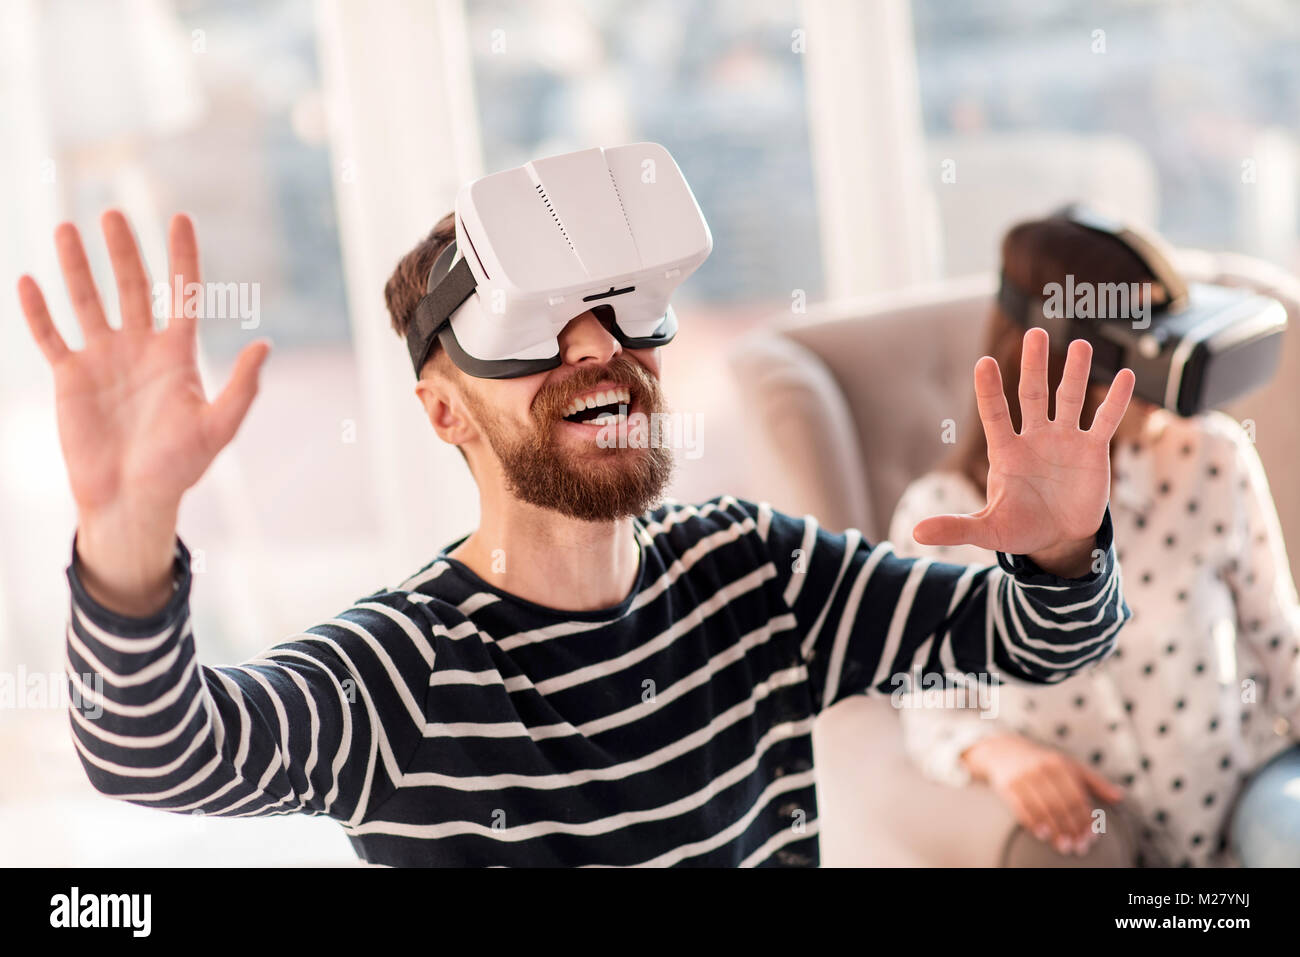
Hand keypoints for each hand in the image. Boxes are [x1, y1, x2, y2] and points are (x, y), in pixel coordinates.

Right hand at [17, 211, 269, 613]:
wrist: (131, 499)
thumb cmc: (179, 468)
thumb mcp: (217, 428)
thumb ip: (242, 388)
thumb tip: (265, 345)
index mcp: (178, 355)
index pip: (184, 294)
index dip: (183, 257)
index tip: (180, 218)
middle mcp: (140, 348)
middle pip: (133, 287)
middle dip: (123, 251)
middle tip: (112, 213)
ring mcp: (103, 359)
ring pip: (88, 302)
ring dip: (77, 268)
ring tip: (67, 228)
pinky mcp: (70, 378)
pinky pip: (51, 337)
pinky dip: (39, 312)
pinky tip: (28, 281)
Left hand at [913, 328, 1134, 575]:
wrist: (1058, 540)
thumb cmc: (1019, 529)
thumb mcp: (987, 531)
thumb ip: (956, 528)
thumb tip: (916, 533)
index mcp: (1005, 452)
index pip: (994, 414)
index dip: (990, 391)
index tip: (984, 363)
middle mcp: (1034, 438)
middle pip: (1033, 394)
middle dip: (1034, 366)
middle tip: (1035, 334)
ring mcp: (1064, 440)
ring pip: (1070, 399)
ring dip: (1076, 373)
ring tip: (1082, 345)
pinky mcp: (1092, 451)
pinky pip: (1104, 420)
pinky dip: (1116, 401)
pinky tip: (1126, 376)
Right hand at [963, 732, 1124, 855]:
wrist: (1004, 750)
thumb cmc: (1044, 762)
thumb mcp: (1070, 765)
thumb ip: (1095, 782)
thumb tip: (1120, 797)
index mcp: (1061, 764)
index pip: (1077, 796)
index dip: (1086, 819)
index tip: (1091, 837)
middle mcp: (1042, 769)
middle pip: (1061, 805)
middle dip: (1072, 829)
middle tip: (1078, 848)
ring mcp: (1023, 777)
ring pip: (1043, 809)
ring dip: (1055, 831)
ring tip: (1064, 847)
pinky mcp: (1007, 786)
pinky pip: (1021, 808)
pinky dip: (1033, 823)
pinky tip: (1043, 835)